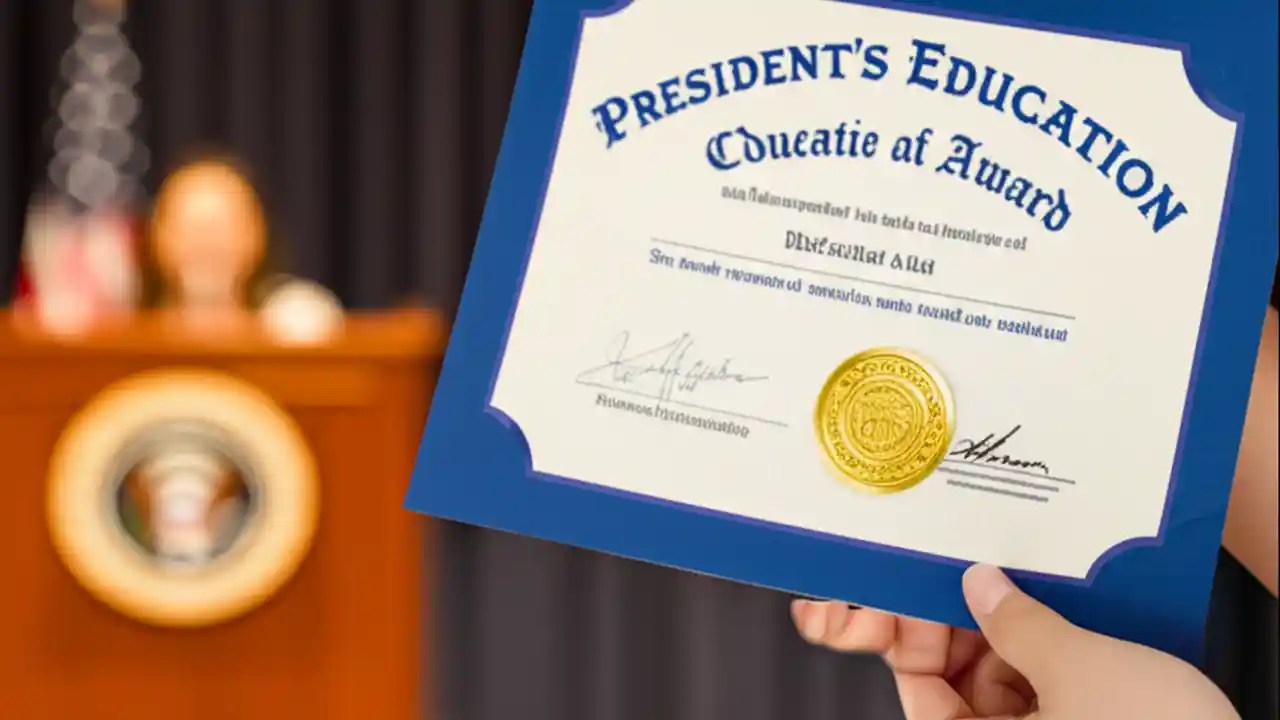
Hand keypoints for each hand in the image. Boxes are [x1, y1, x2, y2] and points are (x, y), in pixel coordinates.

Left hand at [791, 565, 1238, 718]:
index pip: (916, 684)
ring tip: (1018, 576)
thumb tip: (980, 585)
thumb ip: (1018, 624)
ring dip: (1008, 623)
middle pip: (956, 675)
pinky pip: (1045, 681)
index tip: (907, 581)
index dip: (905, 630)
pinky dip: (1046, 643)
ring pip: (1002, 673)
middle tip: (969, 564)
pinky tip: (1055, 603)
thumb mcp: (1077, 670)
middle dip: (962, 617)